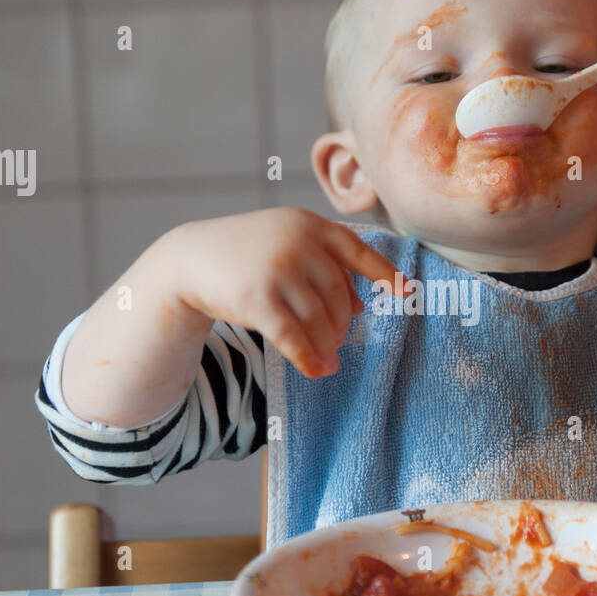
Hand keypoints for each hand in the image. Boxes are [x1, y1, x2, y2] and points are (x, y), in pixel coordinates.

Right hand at [168, 207, 408, 377]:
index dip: (384, 274)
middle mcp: (298, 243)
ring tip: (330, 361)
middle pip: (338, 295)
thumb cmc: (247, 253)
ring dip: (327, 346)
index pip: (358, 251)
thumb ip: (324, 267)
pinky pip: (292, 337)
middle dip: (342, 324)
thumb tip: (360, 306)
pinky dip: (307, 357)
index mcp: (310, 225)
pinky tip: (315, 370)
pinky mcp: (256, 299)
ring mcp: (277, 270)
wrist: (190, 258)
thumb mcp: (287, 245)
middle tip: (340, 342)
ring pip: (318, 320)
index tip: (406, 292)